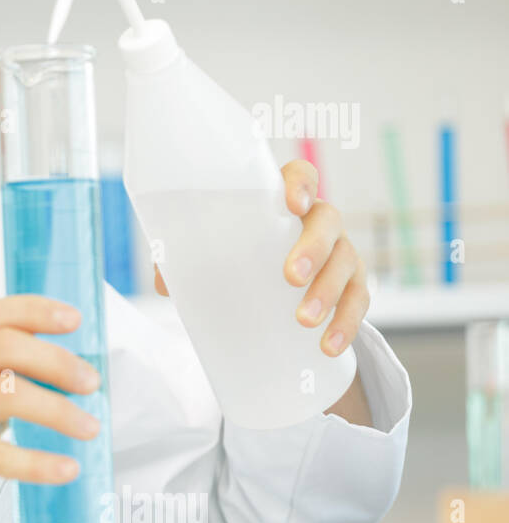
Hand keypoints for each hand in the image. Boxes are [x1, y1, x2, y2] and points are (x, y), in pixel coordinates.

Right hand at [0, 295, 101, 522]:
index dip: (37, 311)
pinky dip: (37, 462)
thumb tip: (54, 381)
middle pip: (8, 347)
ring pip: (8, 394)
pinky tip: (64, 469)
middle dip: (59, 362)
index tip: (75, 320)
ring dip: (58, 411)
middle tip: (91, 384)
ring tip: (89, 428)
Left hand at [152, 159, 369, 356]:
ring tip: (304, 320)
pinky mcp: (352, 284)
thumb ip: (184, 260)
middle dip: (313, 248)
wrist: (270, 289)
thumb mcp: (209, 254)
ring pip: (346, 263)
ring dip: (328, 292)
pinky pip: (359, 301)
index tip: (291, 204)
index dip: (301, 185)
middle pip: (327, 222)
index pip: (300, 176)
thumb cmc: (235, 258)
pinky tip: (329, 346)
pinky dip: (346, 325)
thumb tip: (164, 283)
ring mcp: (340, 251)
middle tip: (290, 277)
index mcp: (282, 202)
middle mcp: (317, 220)